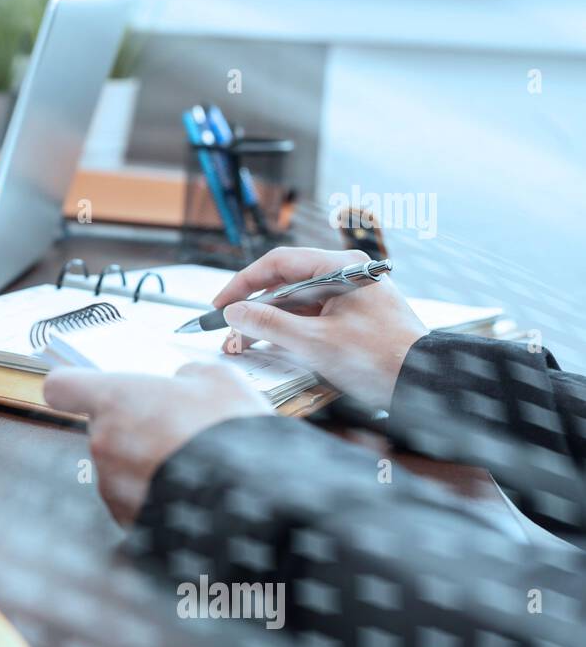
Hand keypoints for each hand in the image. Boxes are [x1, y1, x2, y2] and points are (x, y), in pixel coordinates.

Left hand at [44, 364, 272, 525]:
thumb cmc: (231, 433)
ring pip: (120, 468)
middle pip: (103, 430)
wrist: (253, 499)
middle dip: (133, 431)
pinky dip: (156, 497)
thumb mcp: (219, 380)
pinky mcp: (127, 520)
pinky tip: (191, 494)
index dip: (74, 388)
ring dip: (146, 466)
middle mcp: (102, 443)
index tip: (86, 390)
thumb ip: (187, 376)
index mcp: (114, 400)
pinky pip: (135, 501)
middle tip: (177, 432)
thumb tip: (183, 382)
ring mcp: (112, 486)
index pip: (61, 386)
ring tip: (193, 467)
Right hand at [214, 247, 427, 410]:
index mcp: (342, 267)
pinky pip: (314, 316)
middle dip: (254, 307)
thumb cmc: (381, 359)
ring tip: (245, 343)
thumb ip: (268, 324)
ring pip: (298, 302)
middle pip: (287, 283)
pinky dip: (291, 330)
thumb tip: (234, 313)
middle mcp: (348, 275)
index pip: (279, 263)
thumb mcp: (314, 342)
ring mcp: (353, 296)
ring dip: (270, 322)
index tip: (221, 305)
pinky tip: (272, 345)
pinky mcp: (356, 317)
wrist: (425, 384)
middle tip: (230, 328)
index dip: (243, 283)